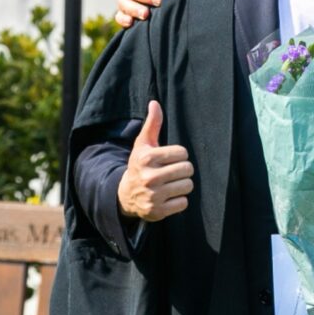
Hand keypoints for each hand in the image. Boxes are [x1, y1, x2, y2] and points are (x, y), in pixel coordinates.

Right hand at [117, 101, 193, 220]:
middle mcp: (149, 177)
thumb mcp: (143, 144)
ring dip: (182, 185)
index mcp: (147, 158)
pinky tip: (168, 197)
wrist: (125, 195)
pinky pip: (183, 203)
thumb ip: (152, 124)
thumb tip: (155, 103)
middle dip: (183, 170)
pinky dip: (179, 200)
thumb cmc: (139, 165)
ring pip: (187, 186)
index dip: (179, 155)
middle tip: (172, 172)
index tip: (169, 159)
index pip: (182, 153)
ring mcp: (154, 196)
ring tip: (171, 184)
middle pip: (187, 169)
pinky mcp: (158, 211)